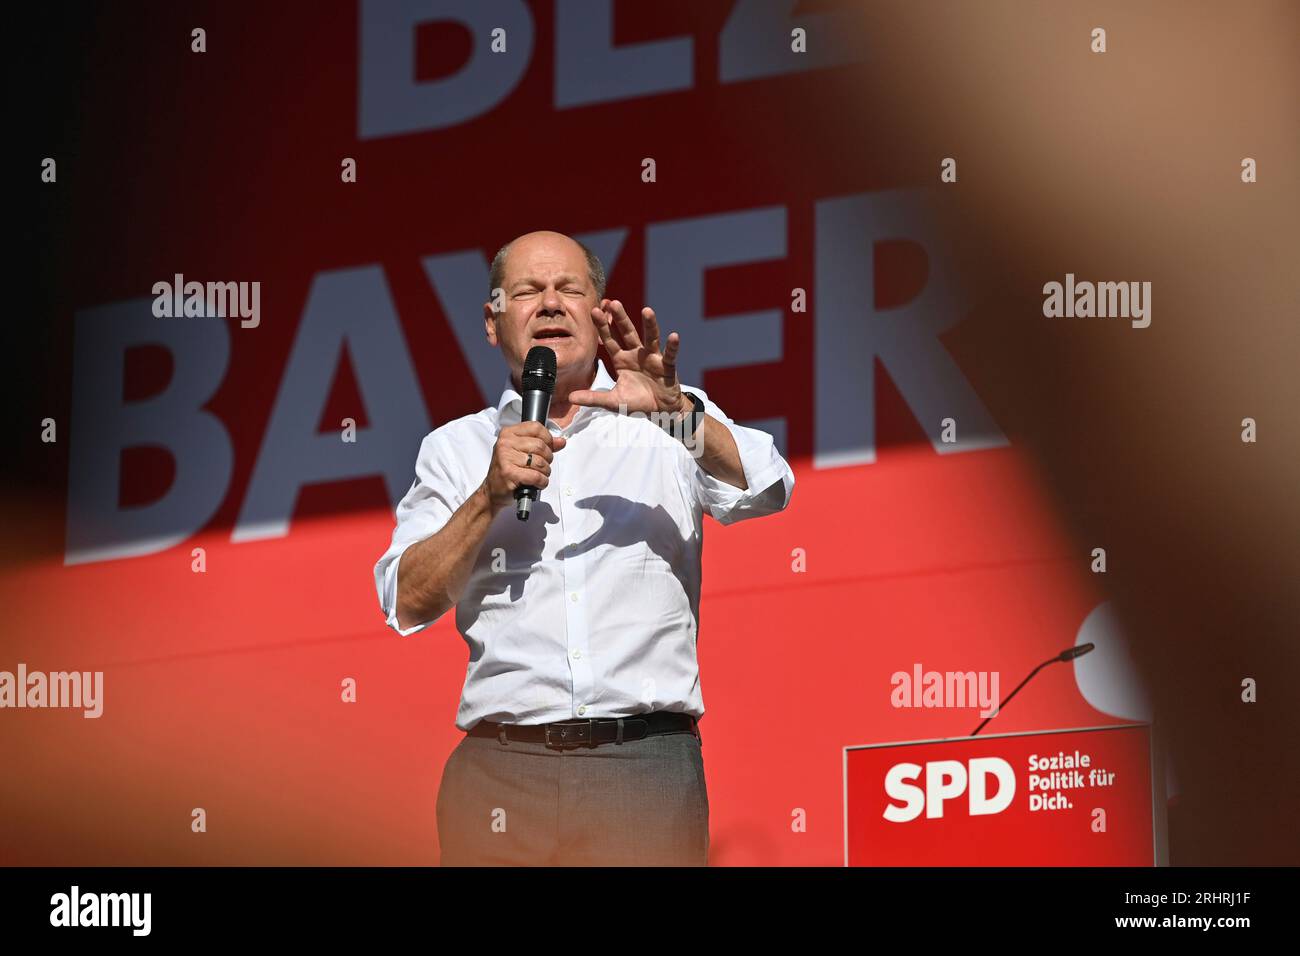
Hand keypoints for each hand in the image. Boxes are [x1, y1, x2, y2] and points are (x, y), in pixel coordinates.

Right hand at [479, 421, 566, 514]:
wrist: (493, 490)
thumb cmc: (508, 470)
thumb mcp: (522, 451)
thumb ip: (543, 444)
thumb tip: (561, 441)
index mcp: (508, 433)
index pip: (536, 427)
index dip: (547, 438)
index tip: (548, 447)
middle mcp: (505, 443)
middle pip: (540, 445)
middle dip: (548, 458)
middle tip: (543, 465)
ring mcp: (505, 458)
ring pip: (540, 462)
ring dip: (545, 471)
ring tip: (539, 474)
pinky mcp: (509, 473)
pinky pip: (536, 476)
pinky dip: (541, 482)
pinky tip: (537, 483)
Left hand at [567, 299, 689, 417]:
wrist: (659, 411)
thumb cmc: (636, 402)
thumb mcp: (613, 401)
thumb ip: (593, 398)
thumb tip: (570, 398)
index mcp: (622, 360)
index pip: (610, 341)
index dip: (603, 327)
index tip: (594, 311)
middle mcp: (636, 355)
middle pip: (628, 333)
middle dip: (621, 319)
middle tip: (613, 302)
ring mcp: (652, 359)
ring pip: (651, 339)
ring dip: (650, 325)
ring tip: (647, 311)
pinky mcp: (667, 367)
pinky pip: (670, 355)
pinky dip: (672, 347)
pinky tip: (674, 336)